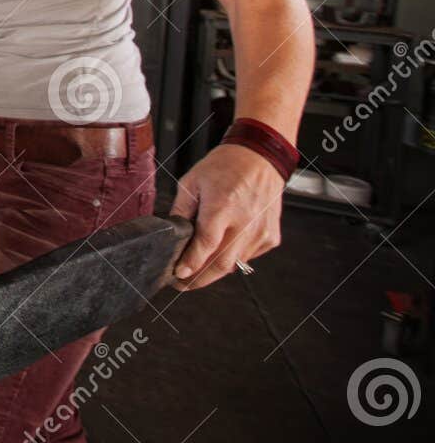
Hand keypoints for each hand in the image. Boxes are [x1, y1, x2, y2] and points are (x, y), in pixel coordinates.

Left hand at [169, 143, 283, 289]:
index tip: (177, 276)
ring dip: (214, 270)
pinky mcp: (270, 237)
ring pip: (234, 264)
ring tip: (198, 267)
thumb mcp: (191, 182)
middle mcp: (244, 223)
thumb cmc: (224, 167)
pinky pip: (247, 256)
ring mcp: (260, 232)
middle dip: (199, 280)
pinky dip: (232, 258)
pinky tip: (223, 247)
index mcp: (222, 207)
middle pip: (221, 265)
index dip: (191, 264)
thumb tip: (172, 235)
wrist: (259, 158)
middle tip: (182, 284)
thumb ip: (181, 210)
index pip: (206, 244)